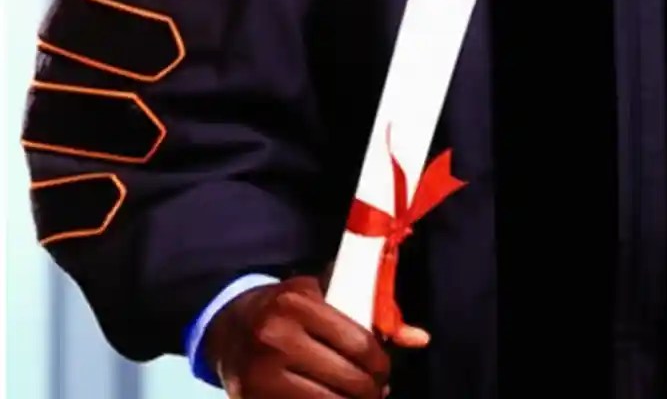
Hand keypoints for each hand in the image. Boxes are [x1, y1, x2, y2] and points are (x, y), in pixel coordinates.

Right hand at [206, 276, 418, 397]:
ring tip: (360, 398)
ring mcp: (260, 374)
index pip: (357, 344)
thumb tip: (420, 339)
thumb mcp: (324, 295)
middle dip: (371, 389)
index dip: (380, 363)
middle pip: (347, 379)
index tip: (384, 370)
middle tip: (377, 390)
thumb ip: (372, 311)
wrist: (228, 328)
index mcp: (296, 305)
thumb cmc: (287, 309)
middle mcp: (275, 338)